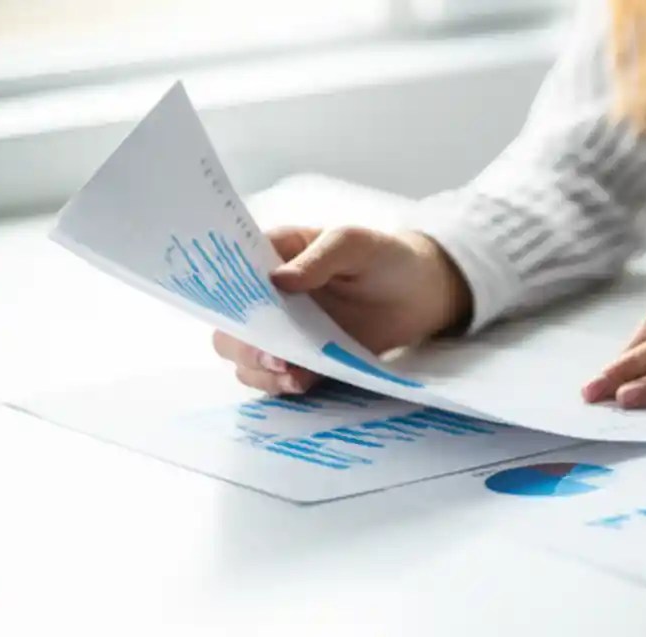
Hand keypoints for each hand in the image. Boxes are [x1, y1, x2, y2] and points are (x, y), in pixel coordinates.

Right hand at [213, 226, 470, 394]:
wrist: (423, 293)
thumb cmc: (385, 256)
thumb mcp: (354, 244)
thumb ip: (319, 259)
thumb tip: (278, 280)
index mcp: (273, 255)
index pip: (229, 273)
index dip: (223, 294)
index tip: (237, 314)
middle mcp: (269, 296)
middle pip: (229, 325)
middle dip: (241, 343)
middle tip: (272, 355)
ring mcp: (285, 329)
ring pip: (245, 356)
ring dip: (258, 370)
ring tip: (288, 373)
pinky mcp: (304, 357)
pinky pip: (276, 377)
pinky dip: (279, 385)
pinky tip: (298, 383)